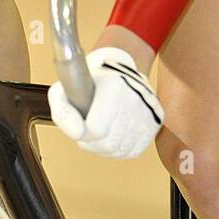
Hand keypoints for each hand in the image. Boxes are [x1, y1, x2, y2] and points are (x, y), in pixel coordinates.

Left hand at [47, 47, 163, 158]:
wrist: (120, 67)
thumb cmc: (90, 80)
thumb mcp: (65, 88)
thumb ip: (62, 112)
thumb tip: (77, 134)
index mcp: (115, 86)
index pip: (96, 130)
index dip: (82, 134)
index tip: (80, 126)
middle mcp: (136, 98)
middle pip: (108, 144)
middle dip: (92, 143)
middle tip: (88, 130)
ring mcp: (149, 111)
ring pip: (120, 151)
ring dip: (104, 147)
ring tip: (100, 131)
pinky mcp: (156, 121)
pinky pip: (133, 151)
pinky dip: (120, 149)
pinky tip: (113, 135)